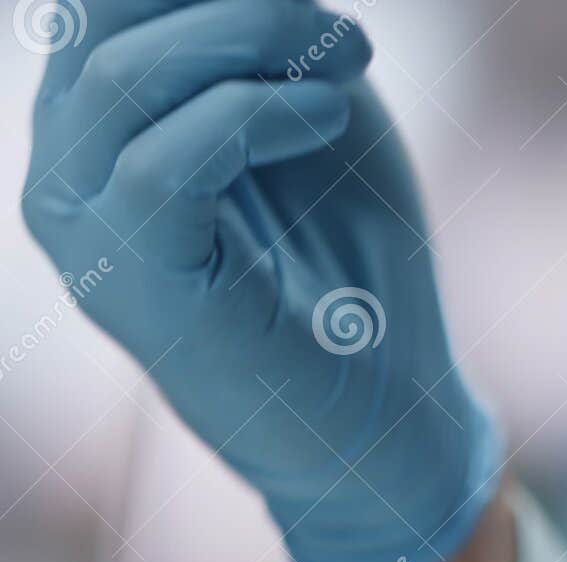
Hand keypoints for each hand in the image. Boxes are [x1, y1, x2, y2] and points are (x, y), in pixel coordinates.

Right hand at [22, 0, 498, 561]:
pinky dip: (254, 115)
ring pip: (120, 79)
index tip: (308, 2)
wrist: (388, 407)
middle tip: (335, 25)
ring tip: (351, 55)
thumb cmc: (354, 259)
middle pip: (93, 17)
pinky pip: (161, 165)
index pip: (105, 3)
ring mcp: (87, 233)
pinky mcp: (135, 288)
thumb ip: (269, 38)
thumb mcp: (315, 110)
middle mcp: (68, 171)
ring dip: (251, 36)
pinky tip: (326, 114)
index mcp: (100, 124)